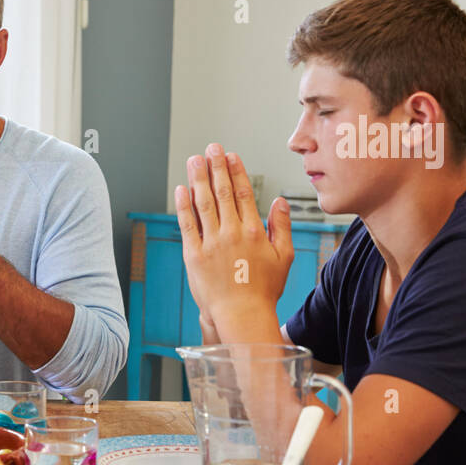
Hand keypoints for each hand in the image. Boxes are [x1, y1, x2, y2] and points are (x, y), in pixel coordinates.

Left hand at [174, 143, 292, 326]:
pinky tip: (181, 189)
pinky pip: (187, 225)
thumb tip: (280, 201)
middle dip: (216, 167)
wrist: (242, 316)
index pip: (243, 193)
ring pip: (203, 204)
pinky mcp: (194, 255)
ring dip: (198, 179)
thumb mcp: (284, 257)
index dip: (236, 171)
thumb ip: (282, 226)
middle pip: (222, 192)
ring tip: (195, 160)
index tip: (231, 155)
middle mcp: (232, 233)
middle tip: (211, 148)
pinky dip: (183, 205)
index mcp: (254, 232)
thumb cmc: (264, 290)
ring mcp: (211, 243)